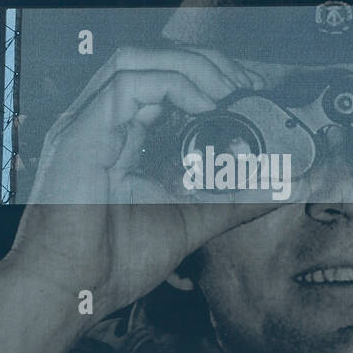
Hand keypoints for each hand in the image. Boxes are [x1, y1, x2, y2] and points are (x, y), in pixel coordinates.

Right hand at [0, 46, 281, 352]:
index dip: (209, 73)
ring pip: (136, 60)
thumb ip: (233, 201)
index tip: (251, 89)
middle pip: (150, 59)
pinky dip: (172, 85)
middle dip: (205, 62)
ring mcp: (86, 124)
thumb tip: (284, 188)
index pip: (163, 79)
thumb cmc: (111, 262)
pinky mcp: (81, 133)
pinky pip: (127, 84)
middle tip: (247, 84)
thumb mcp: (190, 222)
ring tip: (229, 91)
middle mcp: (100, 122)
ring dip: (190, 67)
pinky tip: (205, 105)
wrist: (68, 293)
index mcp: (120, 135)